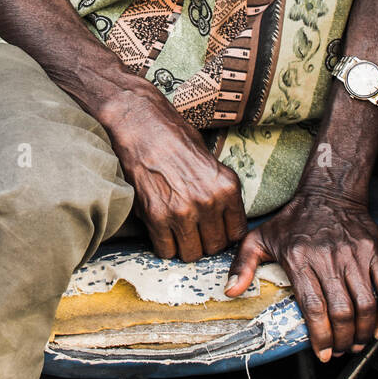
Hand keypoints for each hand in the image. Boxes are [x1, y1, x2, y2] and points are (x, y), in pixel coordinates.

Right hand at [99, 86, 247, 261]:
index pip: (237, 233)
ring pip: (191, 254)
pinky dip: (163, 244)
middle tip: (193, 229)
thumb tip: (224, 220)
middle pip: (215, 247)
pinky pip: (165, 250)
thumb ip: (220, 191)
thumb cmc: (175, 137)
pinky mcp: (156, 216)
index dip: (224, 233)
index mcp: (227, 186)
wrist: (141, 124)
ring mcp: (182, 211)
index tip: (214, 229)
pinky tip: (161, 227)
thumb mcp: (211, 161)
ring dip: (184, 245)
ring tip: (176, 229)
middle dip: (204, 241)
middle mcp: (209, 201)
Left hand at [224, 188, 377, 360]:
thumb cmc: (293, 219)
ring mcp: (353, 254)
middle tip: (342, 350)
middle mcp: (328, 258)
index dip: (321, 337)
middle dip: (344, 340)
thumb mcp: (260, 237)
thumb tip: (230, 292)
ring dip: (364, 331)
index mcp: (300, 259)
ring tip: (358, 342)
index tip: (324, 354)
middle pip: (341, 311)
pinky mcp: (374, 250)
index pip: (314, 307)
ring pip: (365, 303)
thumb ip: (242, 265)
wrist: (329, 191)